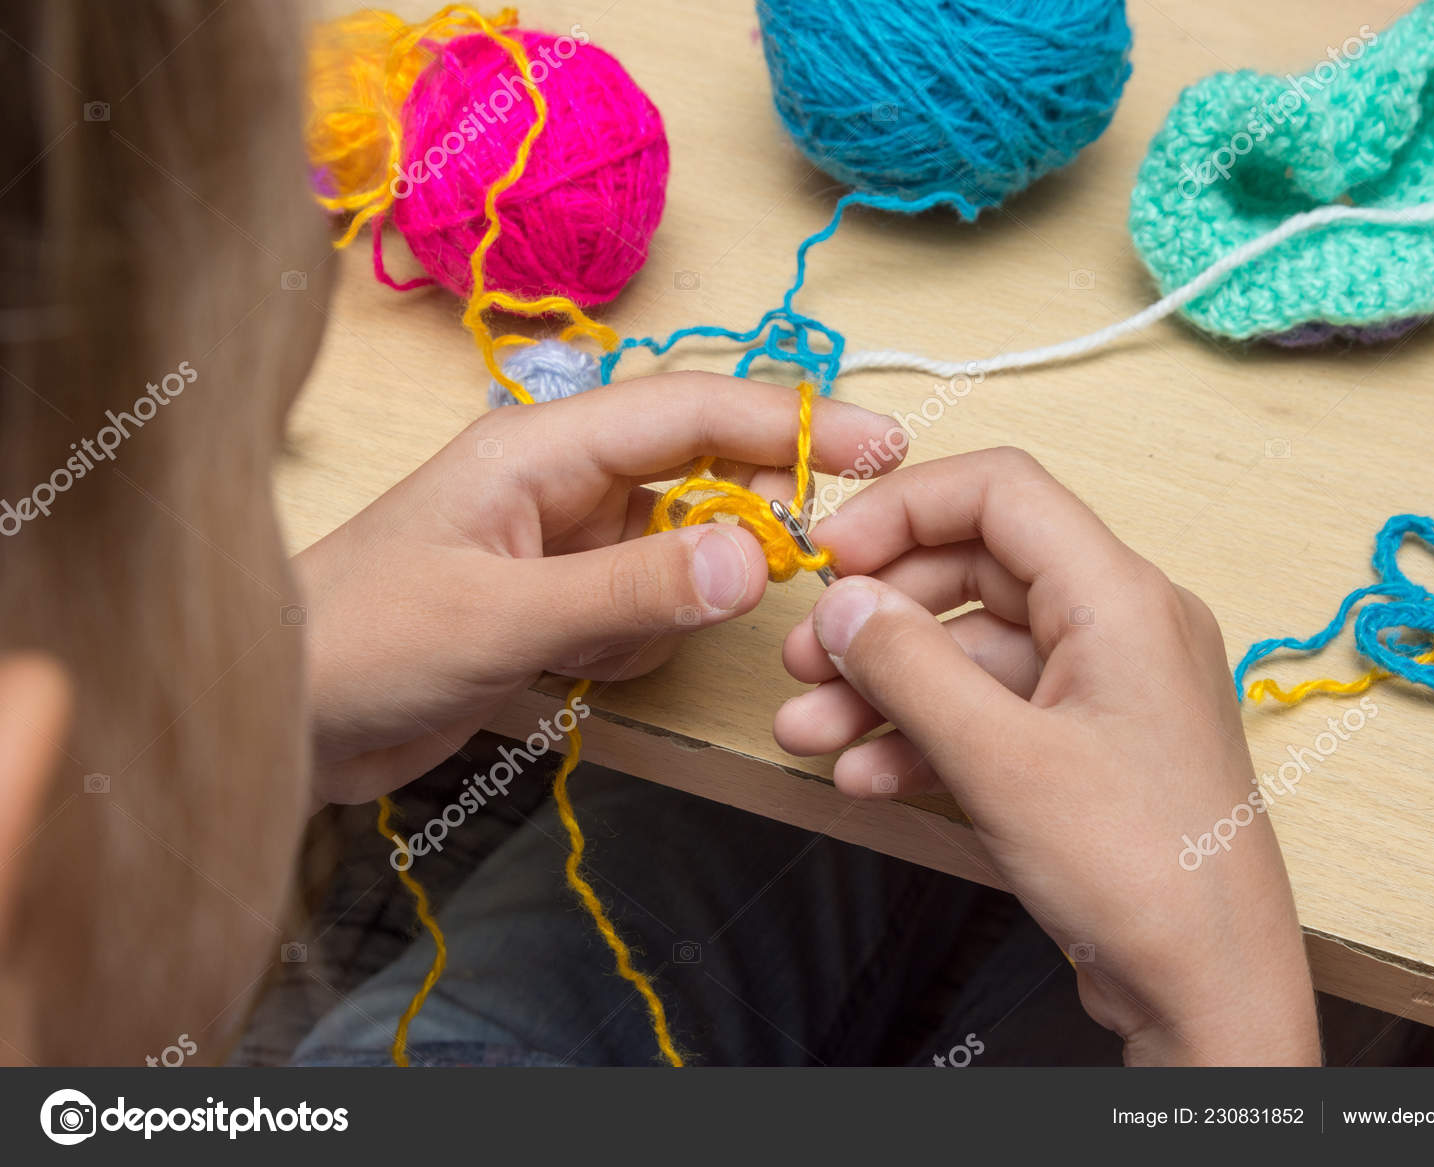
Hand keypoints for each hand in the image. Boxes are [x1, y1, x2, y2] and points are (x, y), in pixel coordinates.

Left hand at [296, 372, 902, 804]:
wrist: (278, 726)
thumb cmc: (361, 644)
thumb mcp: (502, 617)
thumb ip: (632, 588)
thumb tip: (757, 556)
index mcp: (541, 448)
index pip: (691, 413)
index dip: (790, 422)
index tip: (882, 446)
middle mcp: (562, 486)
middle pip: (699, 478)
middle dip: (748, 521)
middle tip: (820, 559)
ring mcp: (562, 549)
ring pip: (677, 557)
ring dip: (670, 606)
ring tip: (591, 649)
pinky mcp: (558, 607)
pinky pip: (643, 613)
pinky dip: (632, 647)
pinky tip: (565, 677)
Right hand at [774, 448, 1319, 1065]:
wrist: (1210, 993)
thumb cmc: (1146, 875)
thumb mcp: (1003, 761)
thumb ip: (911, 668)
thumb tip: (843, 603)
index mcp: (1120, 600)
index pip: (1002, 494)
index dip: (903, 509)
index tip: (830, 556)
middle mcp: (1118, 628)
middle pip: (973, 573)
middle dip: (879, 616)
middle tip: (803, 656)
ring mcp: (1102, 691)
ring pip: (971, 653)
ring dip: (885, 687)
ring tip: (807, 729)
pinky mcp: (1085, 748)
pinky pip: (991, 712)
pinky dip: (923, 734)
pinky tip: (864, 773)